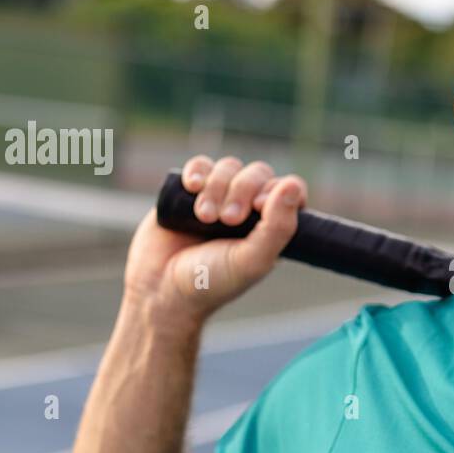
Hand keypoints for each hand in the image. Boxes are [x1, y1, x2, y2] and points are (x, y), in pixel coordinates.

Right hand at [123, 156, 306, 326]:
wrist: (161, 288)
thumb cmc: (213, 281)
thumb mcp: (252, 260)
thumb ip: (278, 227)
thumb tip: (293, 186)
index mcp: (272, 226)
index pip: (289, 190)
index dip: (276, 190)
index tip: (258, 207)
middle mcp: (249, 209)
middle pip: (258, 173)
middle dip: (242, 190)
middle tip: (228, 220)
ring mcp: (220, 197)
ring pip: (229, 167)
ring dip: (217, 188)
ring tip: (203, 217)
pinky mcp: (190, 191)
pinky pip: (200, 164)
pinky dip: (197, 172)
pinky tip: (192, 188)